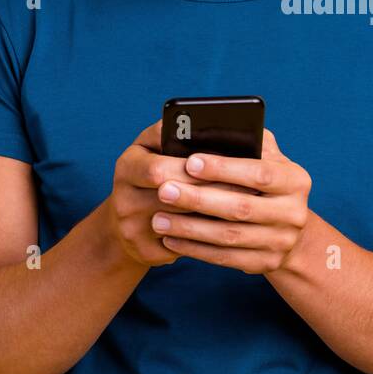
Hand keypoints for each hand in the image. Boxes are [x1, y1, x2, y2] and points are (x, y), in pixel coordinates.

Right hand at [105, 120, 241, 267]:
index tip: (227, 164)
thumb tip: (199, 121)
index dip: (193, 169)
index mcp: (127, 166)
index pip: (158, 169)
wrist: (126, 220)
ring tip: (247, 208)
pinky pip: (182, 246)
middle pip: (174, 197)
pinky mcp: (143, 252)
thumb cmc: (152, 171)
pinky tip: (230, 229)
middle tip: (249, 189)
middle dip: (213, 192)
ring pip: (182, 224)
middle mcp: (123, 199)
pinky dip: (208, 239)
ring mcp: (131, 229)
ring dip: (216, 216)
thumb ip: (171, 132)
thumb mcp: (153, 146)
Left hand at [151, 128, 311, 273]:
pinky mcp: (266, 263)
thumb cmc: (266, 181)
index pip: (259, 173)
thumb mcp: (267, 157)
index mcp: (296, 180)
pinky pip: (225, 258)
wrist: (288, 226)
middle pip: (240, 208)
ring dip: (189, 228)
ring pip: (229, 236)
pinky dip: (195, 249)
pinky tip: (171, 239)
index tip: (189, 161)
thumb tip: (210, 129)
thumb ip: (247, 142)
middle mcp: (294, 213)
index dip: (224, 168)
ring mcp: (282, 242)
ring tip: (158, 219)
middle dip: (198, 199)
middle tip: (163, 190)